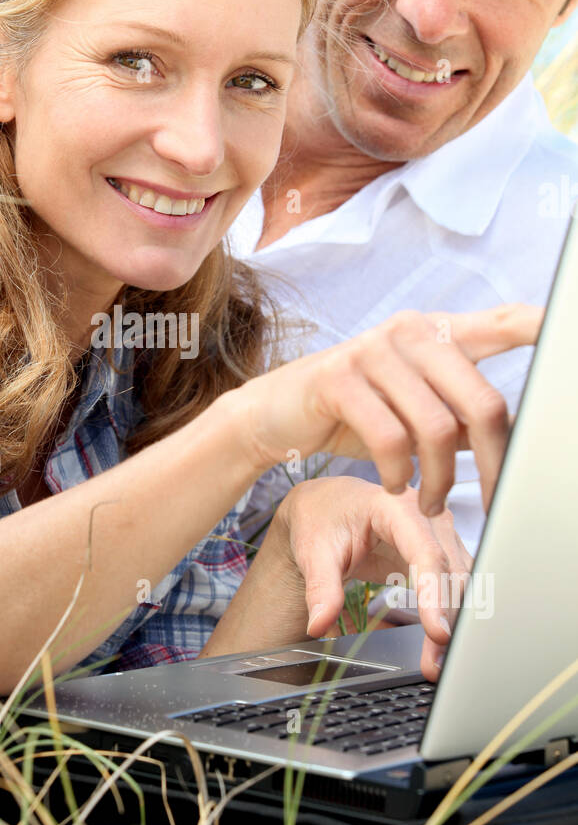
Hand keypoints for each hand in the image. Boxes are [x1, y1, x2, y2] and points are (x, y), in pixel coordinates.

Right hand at [236, 303, 541, 515]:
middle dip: (495, 463)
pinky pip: (389, 438)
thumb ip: (462, 418)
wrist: (275, 413)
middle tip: (495, 501)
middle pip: (482, 400)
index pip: (506, 322)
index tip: (569, 337)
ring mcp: (374, 350)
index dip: (545, 328)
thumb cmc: (356, 414)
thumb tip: (515, 445)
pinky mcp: (338, 377)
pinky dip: (398, 475)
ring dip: (440, 481)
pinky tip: (394, 485)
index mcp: (438, 334)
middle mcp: (411, 332)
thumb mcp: (417, 414)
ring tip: (431, 502)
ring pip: (436, 428)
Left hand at [275, 476, 471, 680]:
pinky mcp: (441, 553)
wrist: (328, 505)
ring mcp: (439, 534)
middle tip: (434, 663)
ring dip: (454, 622)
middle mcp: (427, 516)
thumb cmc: (323, 519)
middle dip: (446, 619)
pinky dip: (450, 615)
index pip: (426, 553)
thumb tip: (319, 623)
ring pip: (461, 581)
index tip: (437, 632)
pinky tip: (440, 642)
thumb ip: (321, 587)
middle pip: (450, 572)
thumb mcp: (314, 551)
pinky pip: (455, 586)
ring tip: (436, 661)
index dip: (434, 594)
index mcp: (396, 506)